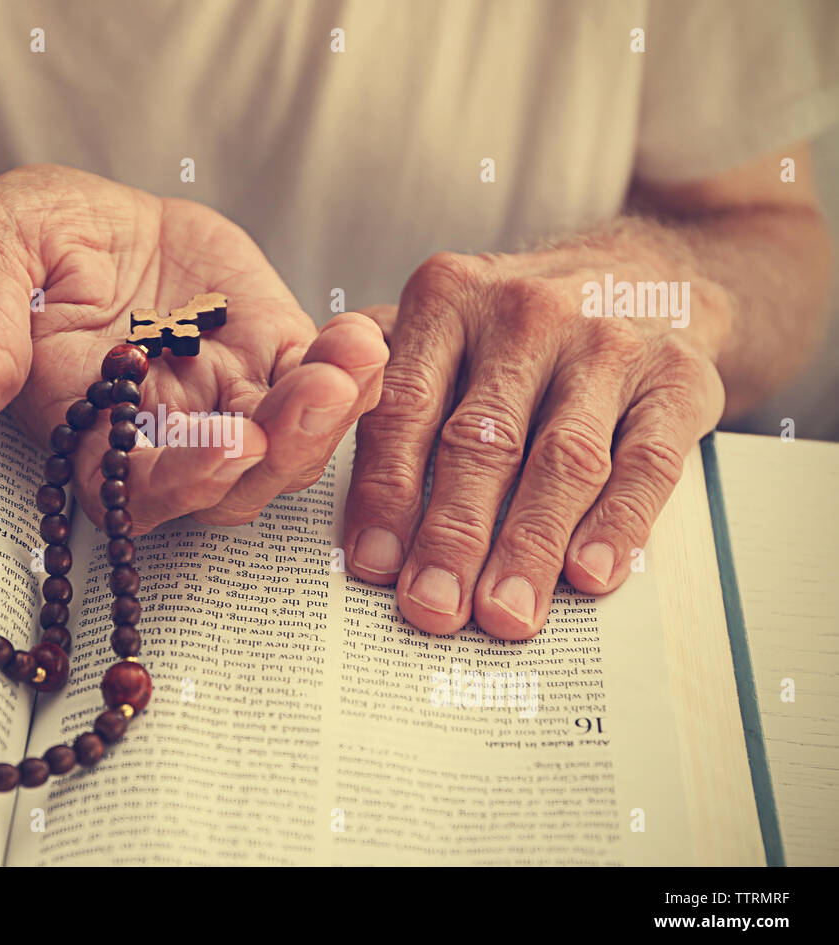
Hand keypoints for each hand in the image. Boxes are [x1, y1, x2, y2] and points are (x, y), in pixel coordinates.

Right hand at [0, 164, 387, 533]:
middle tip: (323, 392)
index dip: (185, 480)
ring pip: (289, 443)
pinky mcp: (270, 355)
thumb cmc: (22, 238)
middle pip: (234, 484)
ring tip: (356, 352)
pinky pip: (322, 381)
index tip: (232, 445)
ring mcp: (224, 399)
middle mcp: (161, 436)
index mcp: (83, 432)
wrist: (86, 214)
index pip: (134, 491)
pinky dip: (351, 371)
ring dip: (330, 412)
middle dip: (285, 447)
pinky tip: (366, 336)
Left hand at [346, 249, 726, 639]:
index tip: (374, 564)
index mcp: (448, 298)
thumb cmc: (515, 325)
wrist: (648, 274)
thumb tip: (326, 482)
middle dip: (453, 535)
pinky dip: (617, 524)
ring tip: (504, 613)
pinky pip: (645, 462)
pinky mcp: (676, 381)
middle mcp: (527, 312)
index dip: (387, 491)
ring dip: (529, 546)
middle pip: (481, 441)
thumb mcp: (442, 320)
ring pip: (561, 459)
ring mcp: (608, 344)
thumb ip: (384, 381)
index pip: (406, 407)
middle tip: (432, 608)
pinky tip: (588, 576)